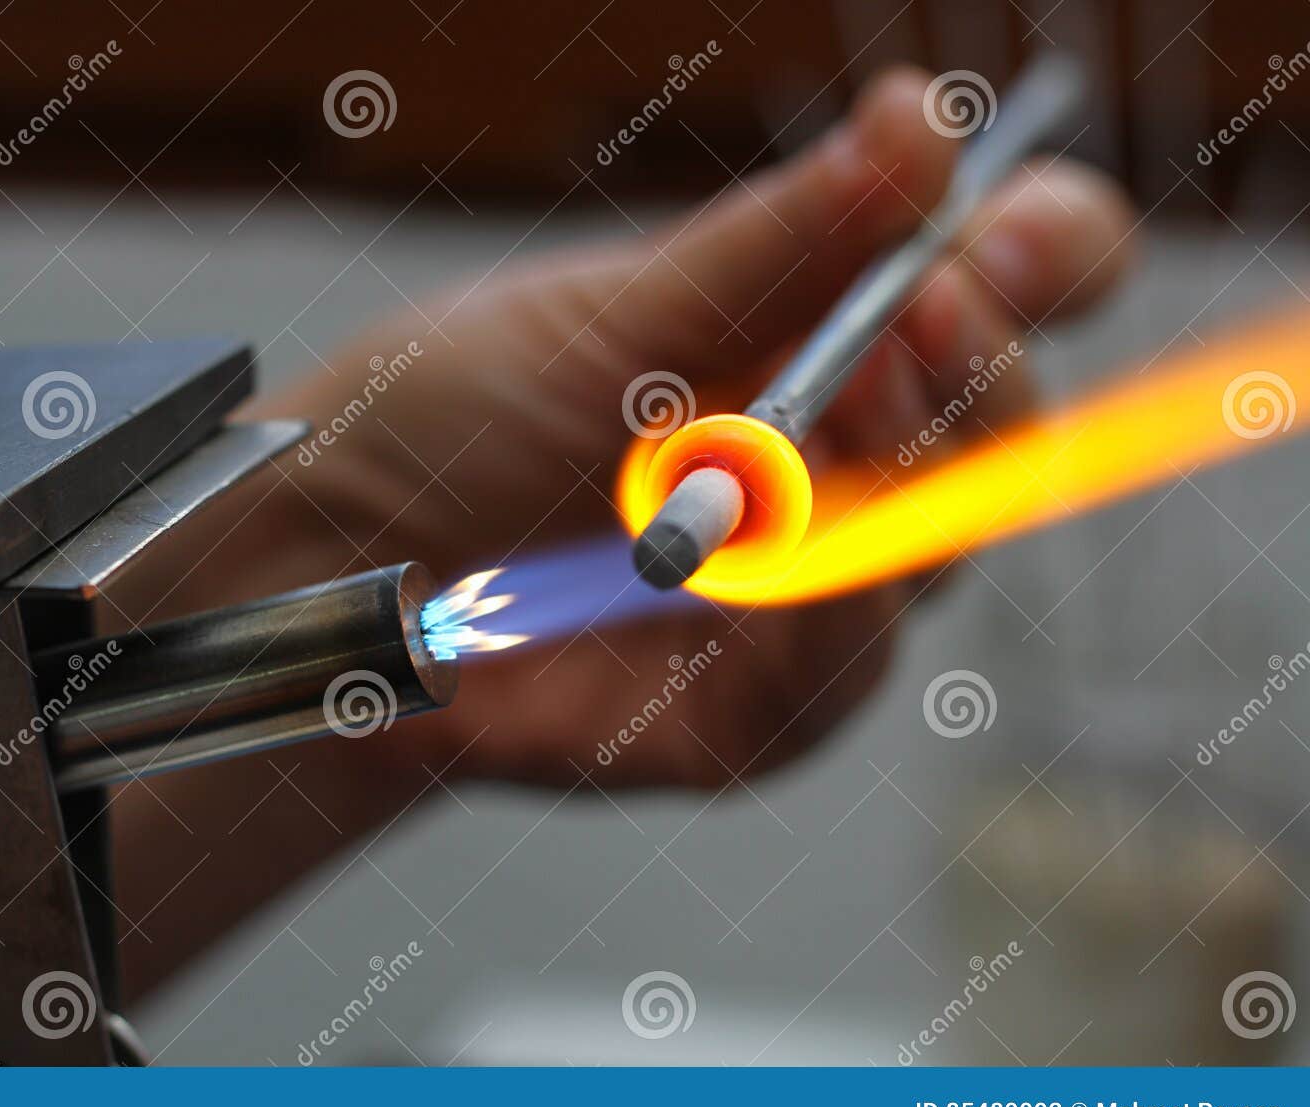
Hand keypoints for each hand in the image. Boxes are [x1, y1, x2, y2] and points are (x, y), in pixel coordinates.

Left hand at [231, 67, 1133, 790]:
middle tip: (928, 310)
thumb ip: (773, 244)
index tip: (1007, 234)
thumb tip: (920, 122)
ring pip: (934, 553)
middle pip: (999, 429)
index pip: (993, 290)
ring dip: (900, 476)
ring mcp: (802, 595)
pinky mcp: (753, 709)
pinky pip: (837, 669)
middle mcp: (833, 466)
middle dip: (979, 369)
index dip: (1041, 257)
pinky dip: (824, 613)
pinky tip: (779, 563)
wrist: (340, 564)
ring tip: (817, 411)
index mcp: (814, 340)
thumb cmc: (456, 415)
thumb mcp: (610, 315)